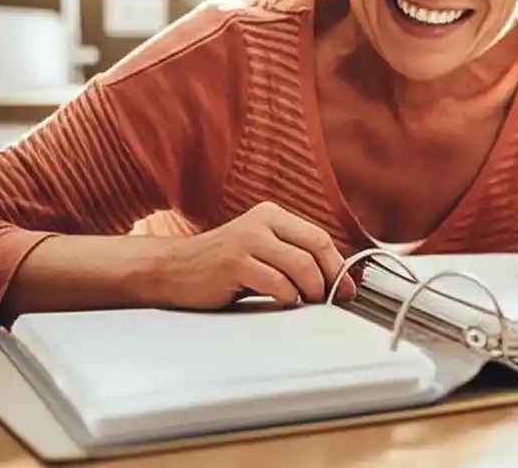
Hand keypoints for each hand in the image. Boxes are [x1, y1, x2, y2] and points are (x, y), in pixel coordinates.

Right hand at [160, 202, 354, 308]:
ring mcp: (247, 241)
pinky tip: (282, 302)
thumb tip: (336, 280)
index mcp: (272, 215)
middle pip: (316, 249)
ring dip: (310, 291)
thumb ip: (292, 257)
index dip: (338, 265)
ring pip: (301, 266)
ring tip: (303, 302)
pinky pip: (278, 283)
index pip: (319, 238)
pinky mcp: (234, 263)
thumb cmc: (221, 266)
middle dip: (329, 279)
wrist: (172, 269)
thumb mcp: (260, 250)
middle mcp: (261, 222)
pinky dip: (288, 297)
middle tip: (330, 299)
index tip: (345, 288)